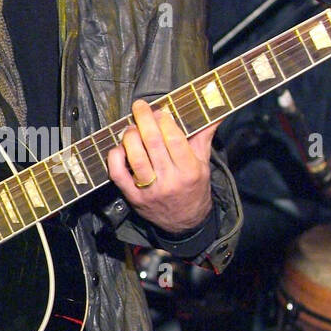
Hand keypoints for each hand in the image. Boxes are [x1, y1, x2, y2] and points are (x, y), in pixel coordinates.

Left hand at [107, 99, 215, 234]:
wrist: (185, 223)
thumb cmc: (194, 188)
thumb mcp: (203, 164)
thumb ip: (204, 136)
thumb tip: (215, 112)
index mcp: (189, 171)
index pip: (174, 139)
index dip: (164, 121)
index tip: (160, 112)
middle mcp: (170, 181)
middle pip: (153, 144)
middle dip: (144, 120)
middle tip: (140, 107)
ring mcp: (150, 190)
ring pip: (135, 158)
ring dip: (129, 137)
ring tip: (131, 128)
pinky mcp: (133, 197)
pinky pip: (118, 174)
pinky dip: (115, 157)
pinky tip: (119, 147)